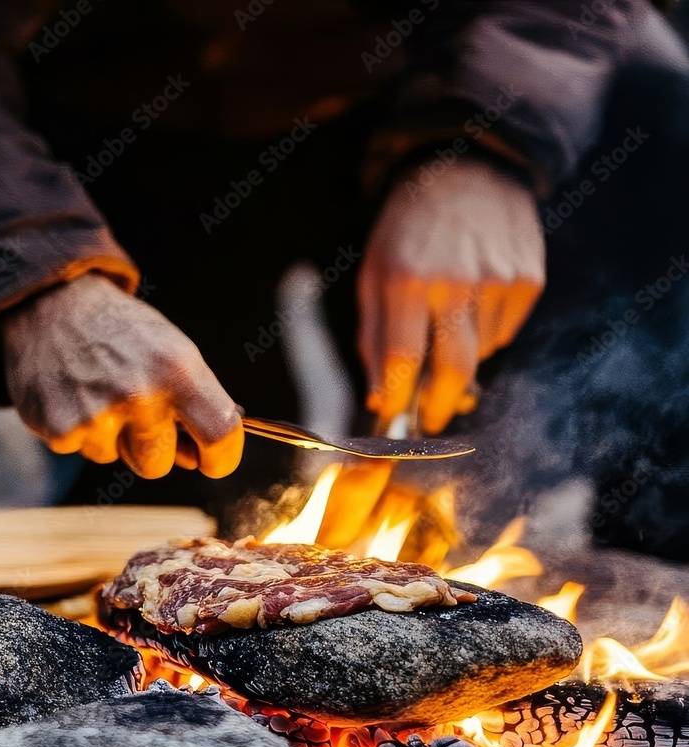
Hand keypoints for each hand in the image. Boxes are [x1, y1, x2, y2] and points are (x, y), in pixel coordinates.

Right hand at [0, 273, 243, 478]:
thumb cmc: (121, 332)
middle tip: (133, 411)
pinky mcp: (60, 429)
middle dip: (150, 449)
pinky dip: (78, 432)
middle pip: (159, 464)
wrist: (52, 303)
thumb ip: (193, 403)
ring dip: (110, 437)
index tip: (212, 462)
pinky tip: (72, 396)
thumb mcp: (171, 350)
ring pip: (116, 458)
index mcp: (177, 369)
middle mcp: (139, 393)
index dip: (221, 458)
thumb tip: (198, 458)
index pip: (219, 434)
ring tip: (97, 392)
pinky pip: (81, 451)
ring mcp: (97, 414)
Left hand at [357, 158, 544, 433]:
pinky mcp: (528, 278)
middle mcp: (454, 280)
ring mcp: (497, 279)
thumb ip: (373, 337)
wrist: (464, 168)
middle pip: (453, 371)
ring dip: (460, 360)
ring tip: (446, 328)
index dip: (399, 401)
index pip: (403, 361)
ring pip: (480, 354)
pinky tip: (473, 304)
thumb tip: (379, 397)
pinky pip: (504, 333)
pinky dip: (486, 335)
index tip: (393, 422)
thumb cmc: (406, 230)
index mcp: (406, 280)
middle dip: (438, 406)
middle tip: (428, 420)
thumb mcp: (372, 275)